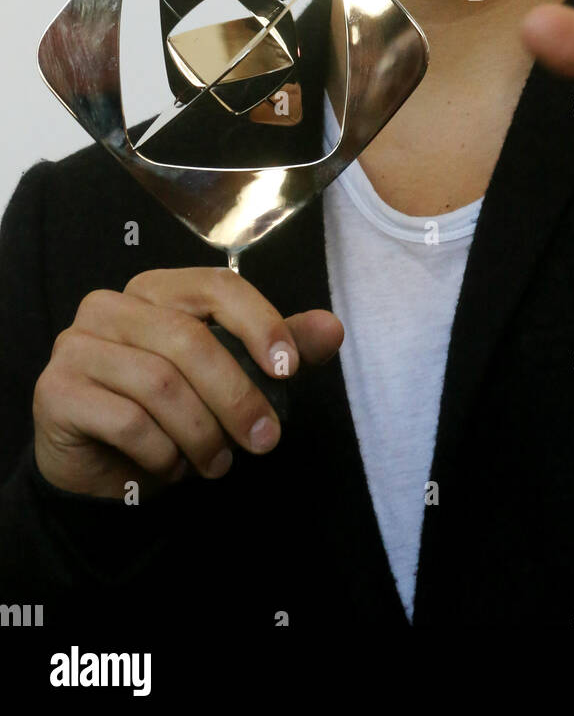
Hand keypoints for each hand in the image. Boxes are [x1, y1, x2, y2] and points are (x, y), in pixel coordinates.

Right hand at [32, 266, 342, 498]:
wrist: (103, 470)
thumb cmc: (171, 413)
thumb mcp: (233, 378)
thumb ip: (281, 350)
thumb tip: (333, 328)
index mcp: (156, 289)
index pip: (217, 287)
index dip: (261, 323)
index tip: (289, 370)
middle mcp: (111, 305)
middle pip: (191, 340)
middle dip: (238, 397)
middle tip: (265, 441)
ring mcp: (77, 345)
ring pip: (160, 384)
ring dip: (201, 434)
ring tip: (217, 463)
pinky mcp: (56, 391)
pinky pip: (127, 421)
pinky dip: (161, 453)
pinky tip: (171, 467)